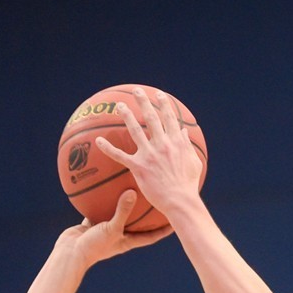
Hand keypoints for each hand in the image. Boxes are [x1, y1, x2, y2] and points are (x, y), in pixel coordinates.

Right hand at [56, 189, 172, 266]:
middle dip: (149, 213)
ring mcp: (106, 228)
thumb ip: (122, 211)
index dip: (166, 228)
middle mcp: (120, 234)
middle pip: (140, 222)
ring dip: (126, 201)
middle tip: (161, 199)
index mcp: (129, 240)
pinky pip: (101, 206)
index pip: (153, 234)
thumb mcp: (110, 228)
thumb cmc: (93, 247)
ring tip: (135, 185)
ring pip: (120, 212)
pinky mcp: (93, 222)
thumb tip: (133, 192)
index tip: (179, 219)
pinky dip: (103, 197)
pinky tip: (105, 183)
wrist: (69, 254)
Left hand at [94, 88, 203, 221]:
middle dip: (144, 101)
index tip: (159, 94)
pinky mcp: (138, 167)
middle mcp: (162, 144)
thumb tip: (183, 131)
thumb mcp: (194, 162)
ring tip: (119, 105)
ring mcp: (149, 155)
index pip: (169, 118)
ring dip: (127, 115)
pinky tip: (98, 141)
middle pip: (151, 118)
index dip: (164, 104)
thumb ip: (187, 145)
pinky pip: (120, 156)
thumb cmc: (188, 185)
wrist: (180, 201)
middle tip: (136, 91)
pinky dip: (108, 148)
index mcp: (176, 142)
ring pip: (135, 130)